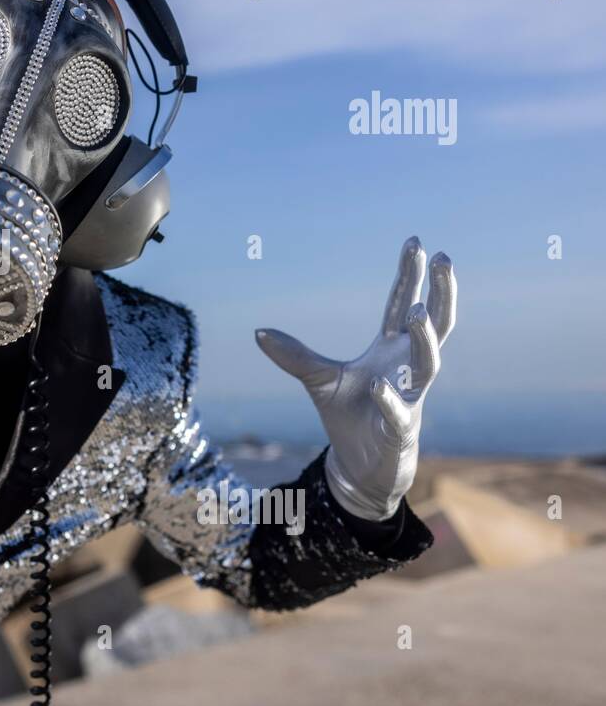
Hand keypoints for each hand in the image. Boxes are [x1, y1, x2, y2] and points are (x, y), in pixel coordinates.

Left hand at [255, 236, 456, 520]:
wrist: (360, 464)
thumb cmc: (349, 414)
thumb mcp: (318, 379)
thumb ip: (294, 355)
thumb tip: (258, 331)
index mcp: (390, 350)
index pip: (402, 304)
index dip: (410, 275)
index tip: (415, 241)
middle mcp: (407, 368)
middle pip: (435, 324)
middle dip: (441, 292)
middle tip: (446, 258)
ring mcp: (409, 397)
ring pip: (429, 364)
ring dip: (424, 339)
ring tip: (417, 311)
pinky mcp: (401, 430)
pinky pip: (400, 412)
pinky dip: (390, 398)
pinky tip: (379, 384)